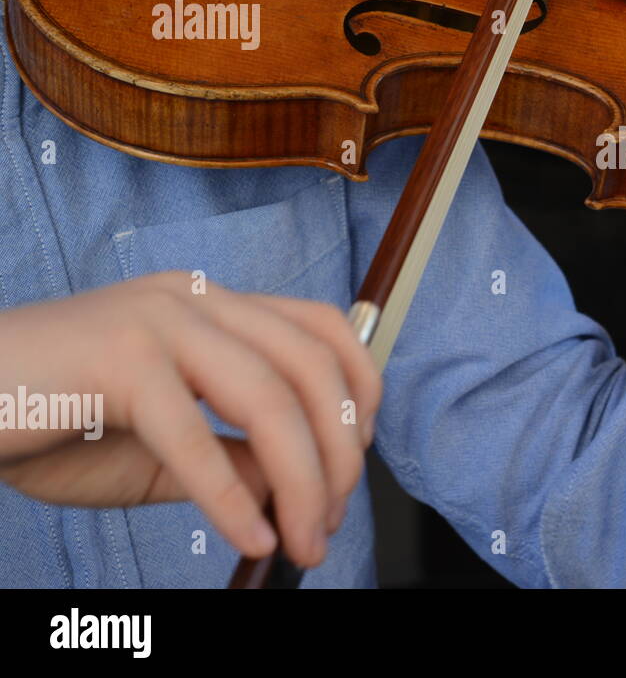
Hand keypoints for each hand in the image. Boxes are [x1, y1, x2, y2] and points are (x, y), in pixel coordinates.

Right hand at [0, 272, 380, 568]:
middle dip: (338, 451)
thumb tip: (300, 488)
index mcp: (212, 306)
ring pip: (268, 397)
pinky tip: (251, 538)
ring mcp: (156, 321)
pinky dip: (231, 497)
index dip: (359, 389)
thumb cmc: (52, 426)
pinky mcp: (117, 358)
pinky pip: (194, 435)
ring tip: (303, 539)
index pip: (321, 328)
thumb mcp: (162, 450)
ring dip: (301, 479)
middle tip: (330, 521)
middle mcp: (195, 299)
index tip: (358, 454)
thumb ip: (235, 458)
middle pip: (310, 366)